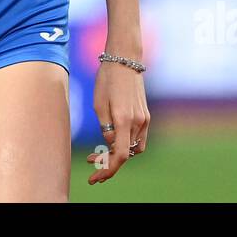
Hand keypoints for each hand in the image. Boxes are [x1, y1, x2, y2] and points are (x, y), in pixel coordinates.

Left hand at [86, 59, 149, 184]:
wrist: (125, 59)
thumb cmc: (107, 79)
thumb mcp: (98, 104)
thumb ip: (105, 127)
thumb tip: (110, 144)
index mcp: (124, 120)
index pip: (120, 155)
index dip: (108, 169)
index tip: (95, 177)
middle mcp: (138, 122)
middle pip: (126, 154)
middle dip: (108, 162)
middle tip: (90, 164)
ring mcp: (144, 119)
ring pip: (133, 148)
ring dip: (118, 154)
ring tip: (99, 153)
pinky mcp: (145, 115)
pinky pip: (138, 138)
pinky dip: (126, 145)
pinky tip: (112, 142)